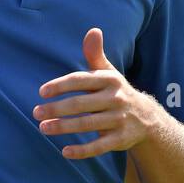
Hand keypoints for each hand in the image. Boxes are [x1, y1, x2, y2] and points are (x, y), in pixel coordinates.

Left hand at [34, 27, 155, 159]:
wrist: (147, 119)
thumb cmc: (116, 92)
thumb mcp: (108, 73)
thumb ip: (95, 55)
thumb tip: (93, 30)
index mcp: (110, 80)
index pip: (81, 81)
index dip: (61, 85)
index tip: (42, 92)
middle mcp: (116, 99)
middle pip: (81, 104)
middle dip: (57, 109)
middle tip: (36, 113)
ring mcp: (119, 120)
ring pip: (88, 125)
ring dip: (64, 127)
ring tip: (43, 128)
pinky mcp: (121, 139)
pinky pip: (100, 146)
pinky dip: (83, 150)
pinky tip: (65, 152)